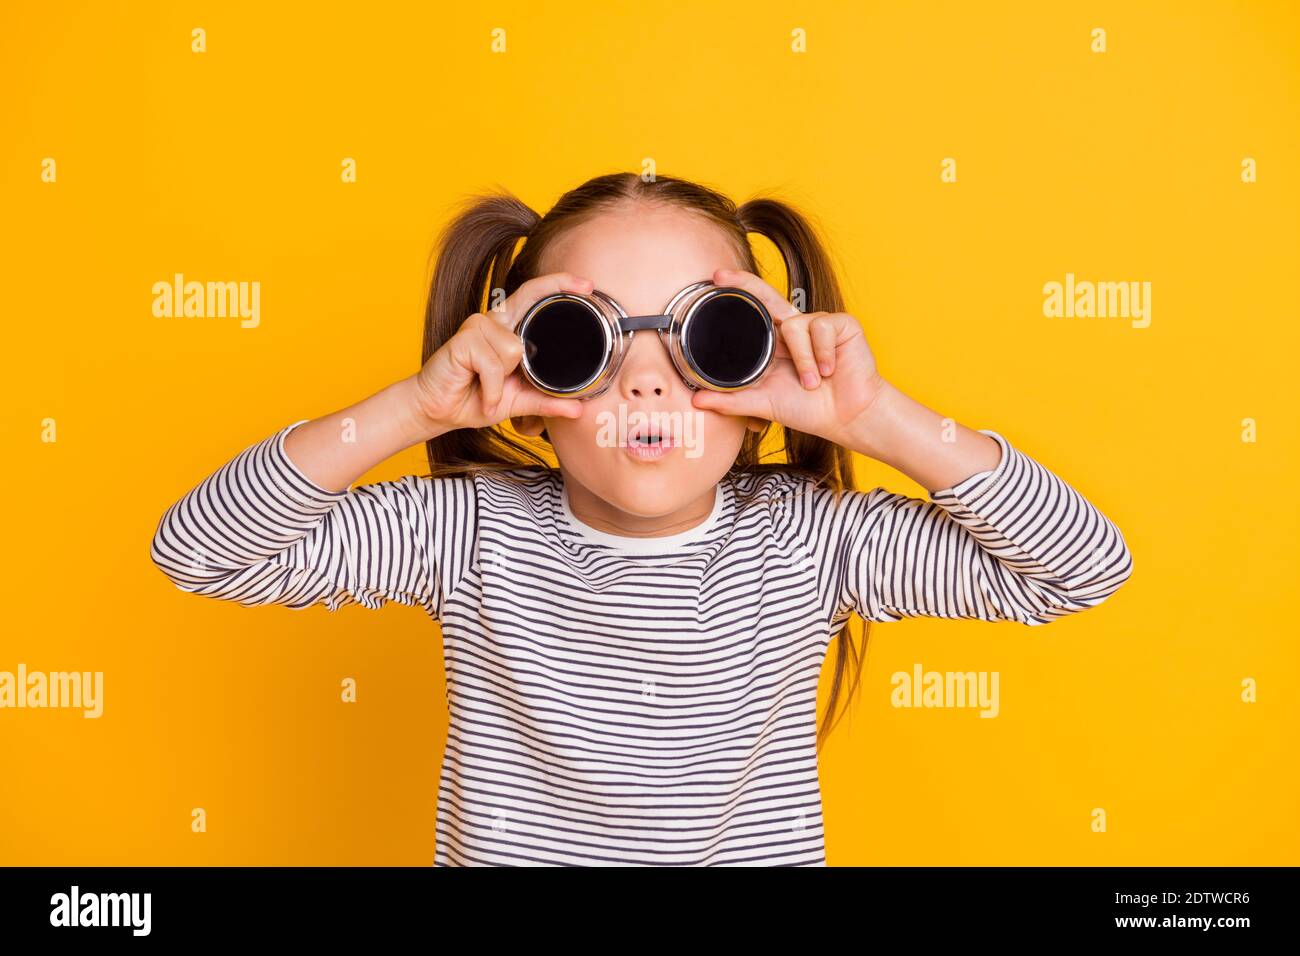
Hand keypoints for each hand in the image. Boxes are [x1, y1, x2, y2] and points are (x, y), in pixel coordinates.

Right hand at [411, 272, 594, 432]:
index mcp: (509, 329)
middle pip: (530, 295)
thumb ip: (547, 402)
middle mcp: (495, 321)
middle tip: (585, 291)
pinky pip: (494, 365)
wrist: (438, 412)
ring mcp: (478, 327)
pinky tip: (482, 394)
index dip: (559, 284)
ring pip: (516, 348)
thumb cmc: (474, 399)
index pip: (536, 296)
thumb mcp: (519, 402)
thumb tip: (579, 410)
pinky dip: (492, 388)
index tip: (588, 286)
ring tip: (491, 388)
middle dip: (557, 288)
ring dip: (505, 379)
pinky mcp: (463, 340)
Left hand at [690, 268, 887, 444]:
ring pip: (795, 327)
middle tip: (722, 276)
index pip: (753, 311)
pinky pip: (822, 331)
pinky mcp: (841, 325)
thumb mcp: (764, 403)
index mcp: (776, 343)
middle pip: (767, 297)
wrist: (847, 417)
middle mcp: (795, 328)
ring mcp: (818, 324)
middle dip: (745, 284)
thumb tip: (695, 401)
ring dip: (803, 361)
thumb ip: (731, 400)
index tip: (716, 277)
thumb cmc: (808, 409)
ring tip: (812, 383)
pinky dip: (823, 355)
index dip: (738, 291)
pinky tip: (830, 371)